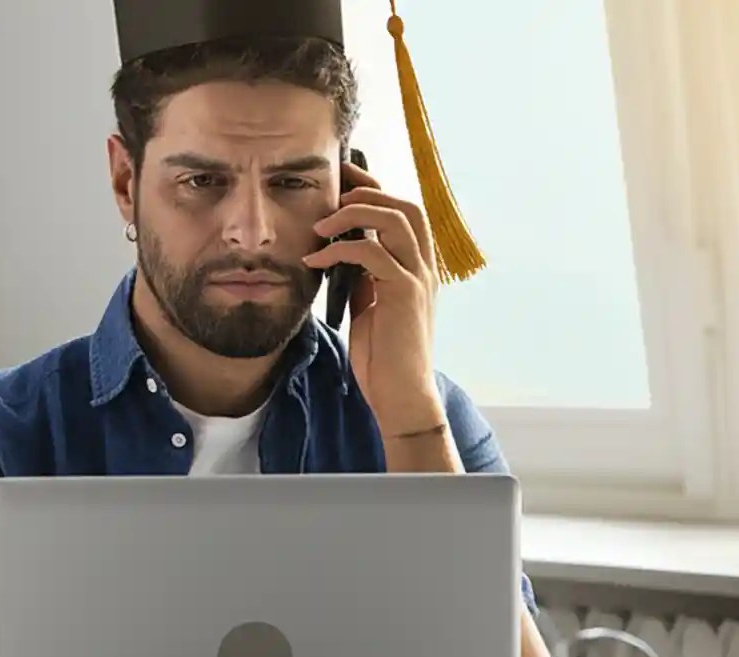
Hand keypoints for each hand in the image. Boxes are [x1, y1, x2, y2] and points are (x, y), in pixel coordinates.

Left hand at [304, 162, 443, 437]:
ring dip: (354, 213)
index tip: (340, 179)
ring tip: (320, 224)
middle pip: (405, 204)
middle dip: (366, 190)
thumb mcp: (371, 307)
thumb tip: (340, 254)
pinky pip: (371, 254)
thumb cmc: (384, 356)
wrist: (401, 394)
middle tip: (329, 192)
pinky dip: (338, 250)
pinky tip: (314, 260)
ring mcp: (418, 278)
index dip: (374, 189)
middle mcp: (424, 267)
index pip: (404, 211)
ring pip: (395, 219)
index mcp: (418, 267)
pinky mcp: (405, 294)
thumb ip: (364, 278)